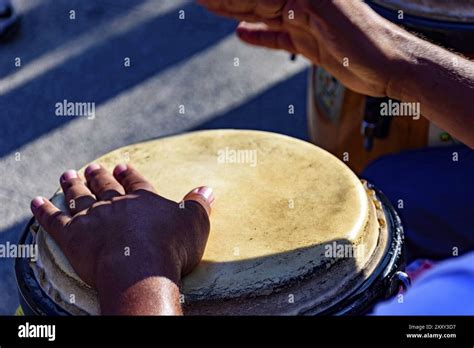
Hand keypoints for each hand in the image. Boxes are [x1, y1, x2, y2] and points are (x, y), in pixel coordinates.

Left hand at [30, 163, 213, 314]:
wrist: (139, 268)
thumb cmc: (171, 248)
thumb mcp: (195, 223)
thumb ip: (199, 204)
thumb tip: (207, 188)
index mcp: (143, 200)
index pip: (135, 182)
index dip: (128, 174)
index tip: (121, 167)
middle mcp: (116, 204)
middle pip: (104, 186)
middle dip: (98, 175)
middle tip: (92, 166)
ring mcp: (92, 218)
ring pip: (79, 196)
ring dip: (72, 185)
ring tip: (67, 174)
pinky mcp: (73, 236)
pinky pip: (53, 220)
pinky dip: (42, 210)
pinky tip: (35, 201)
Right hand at [198, 0, 413, 96]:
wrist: (390, 67)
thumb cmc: (366, 43)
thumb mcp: (328, 17)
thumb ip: (302, 8)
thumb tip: (277, 3)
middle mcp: (302, 2)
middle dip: (229, 0)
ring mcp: (305, 22)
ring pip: (264, 14)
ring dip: (238, 11)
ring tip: (212, 8)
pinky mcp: (309, 41)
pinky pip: (278, 36)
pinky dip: (260, 35)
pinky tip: (242, 32)